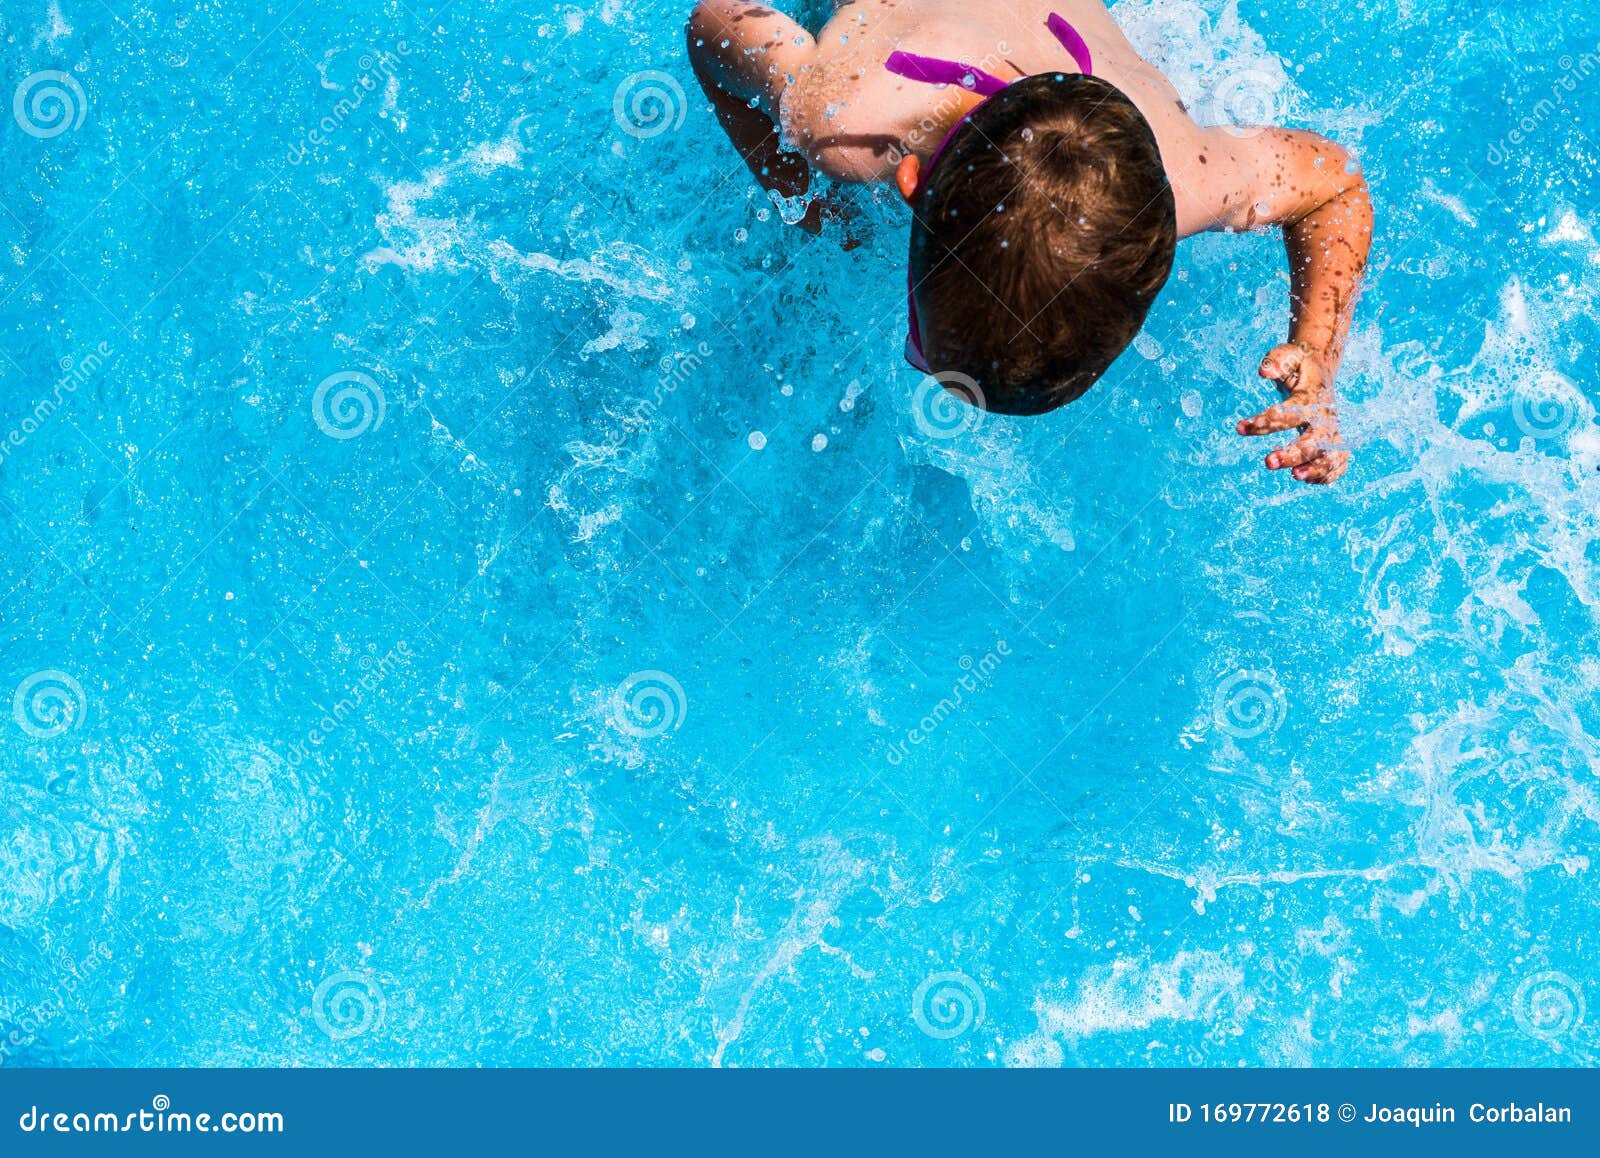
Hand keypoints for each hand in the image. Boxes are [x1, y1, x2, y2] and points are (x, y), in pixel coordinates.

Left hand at [1235, 343, 1348, 484]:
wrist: (1321, 370)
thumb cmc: (1299, 364)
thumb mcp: (1288, 354)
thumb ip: (1277, 361)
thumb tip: (1264, 372)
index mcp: (1313, 396)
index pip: (1290, 412)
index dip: (1265, 421)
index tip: (1239, 427)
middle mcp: (1326, 416)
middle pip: (1316, 439)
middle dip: (1294, 453)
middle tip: (1267, 462)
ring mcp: (1333, 431)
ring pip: (1332, 455)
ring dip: (1316, 468)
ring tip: (1295, 476)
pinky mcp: (1335, 442)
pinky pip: (1338, 463)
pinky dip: (1329, 474)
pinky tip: (1309, 480)